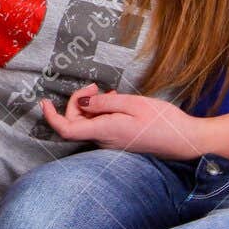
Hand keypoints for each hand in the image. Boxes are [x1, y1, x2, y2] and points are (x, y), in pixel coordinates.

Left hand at [41, 83, 200, 160]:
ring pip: (87, 124)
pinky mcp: (118, 141)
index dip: (51, 116)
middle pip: (75, 123)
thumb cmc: (162, 121)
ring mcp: (111, 143)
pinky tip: (114, 101)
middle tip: (95, 85)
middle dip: (77, 101)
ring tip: (107, 91)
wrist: (185, 140)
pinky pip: (100, 126)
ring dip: (90, 106)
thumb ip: (104, 104)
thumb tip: (81, 104)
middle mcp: (104, 141)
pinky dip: (100, 112)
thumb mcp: (132, 104)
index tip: (44, 101)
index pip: (66, 129)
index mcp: (105, 131)